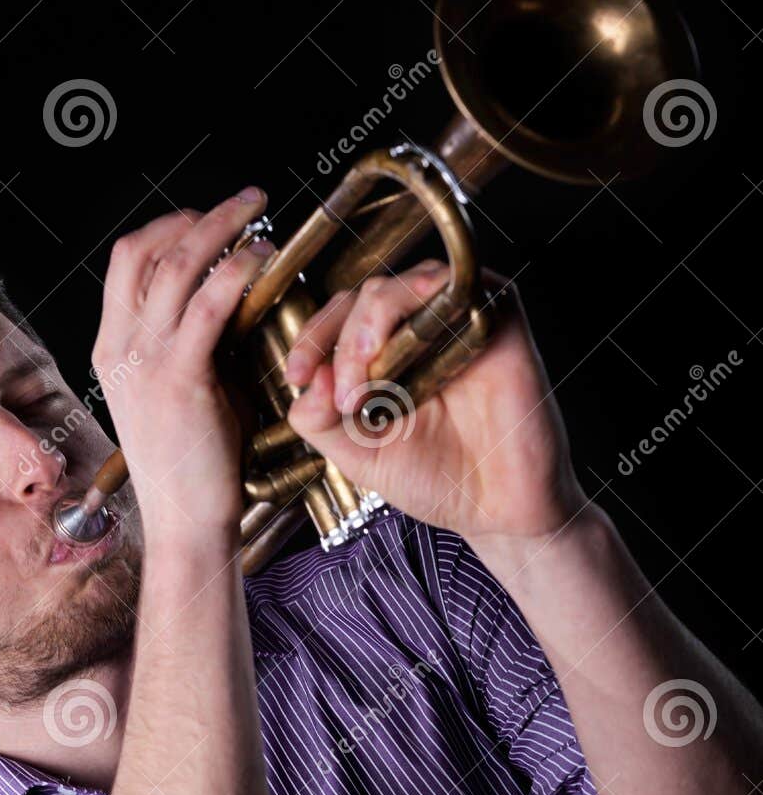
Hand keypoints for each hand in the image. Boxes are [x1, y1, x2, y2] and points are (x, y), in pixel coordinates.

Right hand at [93, 190, 272, 540]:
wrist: (184, 523)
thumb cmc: (193, 466)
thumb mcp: (178, 392)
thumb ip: (190, 346)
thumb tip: (230, 301)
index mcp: (111, 349)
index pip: (127, 260)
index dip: (169, 225)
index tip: (212, 218)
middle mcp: (120, 348)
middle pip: (146, 248)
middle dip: (200, 214)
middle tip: (247, 201)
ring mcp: (144, 362)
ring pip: (177, 265)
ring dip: (223, 228)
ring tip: (259, 214)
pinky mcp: (179, 379)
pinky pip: (208, 304)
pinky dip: (236, 270)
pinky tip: (260, 259)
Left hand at [283, 262, 586, 545]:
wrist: (499, 509)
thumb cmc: (440, 479)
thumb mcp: (359, 455)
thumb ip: (319, 421)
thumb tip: (304, 382)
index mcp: (388, 354)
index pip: (339, 318)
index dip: (311, 339)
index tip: (296, 376)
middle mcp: (422, 330)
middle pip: (364, 295)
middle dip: (338, 342)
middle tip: (343, 398)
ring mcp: (459, 320)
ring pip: (401, 284)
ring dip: (368, 325)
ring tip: (362, 384)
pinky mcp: (498, 317)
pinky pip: (455, 285)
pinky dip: (419, 309)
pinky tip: (403, 357)